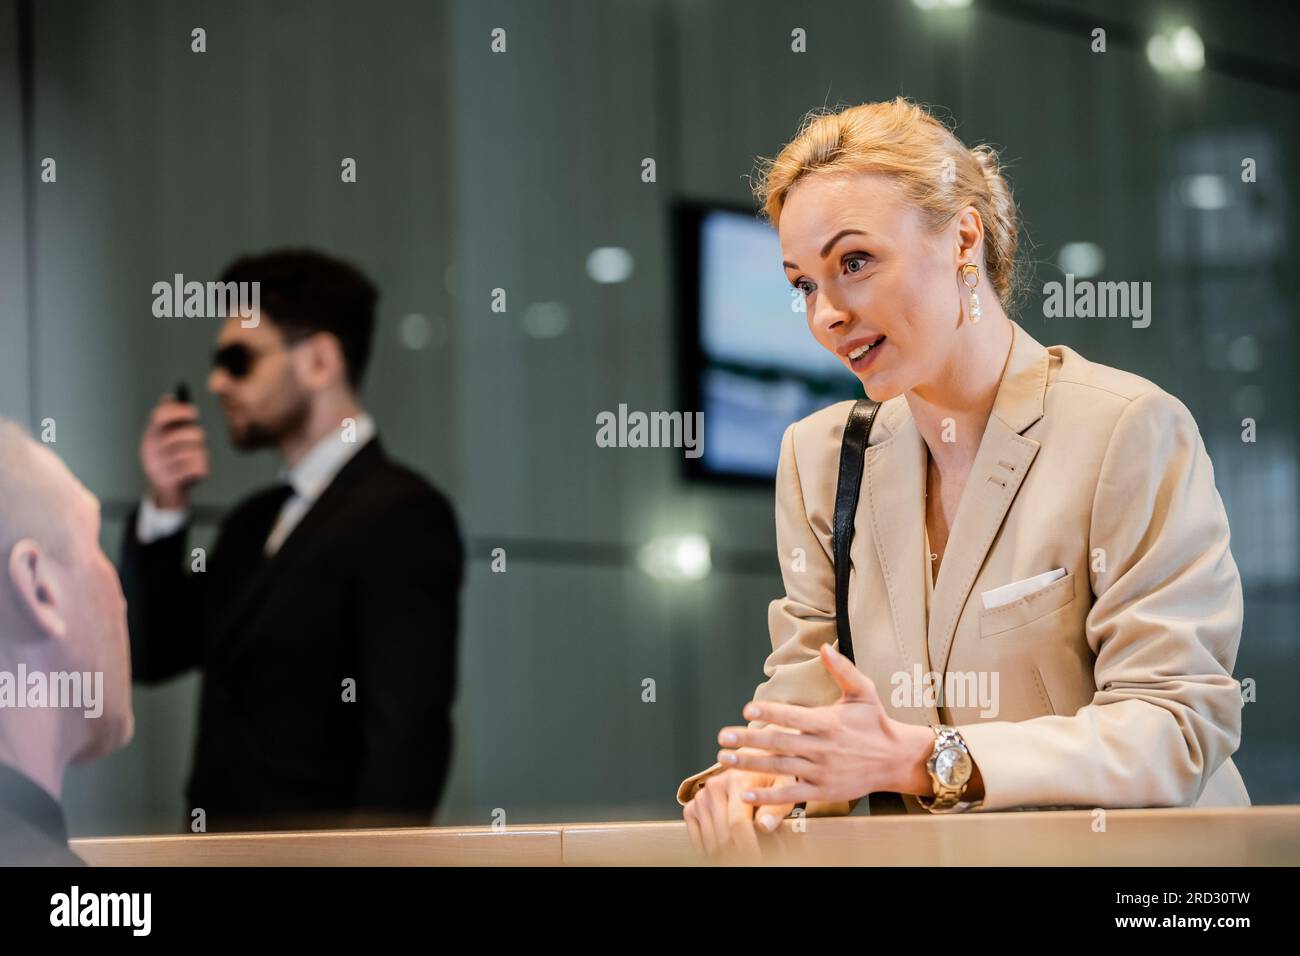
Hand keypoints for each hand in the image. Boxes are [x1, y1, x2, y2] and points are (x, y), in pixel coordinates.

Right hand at [139, 392, 208, 508]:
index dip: (180, 410)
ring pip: (194, 451)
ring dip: (201, 454)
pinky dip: (202, 467)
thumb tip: (170, 396)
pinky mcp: (170, 480)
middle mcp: (151, 448)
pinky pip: (196, 467)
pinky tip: (197, 469)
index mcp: (151, 434)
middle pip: (186, 434)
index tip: (194, 413)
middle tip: (199, 441)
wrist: (165, 491)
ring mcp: (159, 465)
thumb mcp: (165, 438)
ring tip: (196, 458)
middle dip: (198, 437)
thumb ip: (170, 419)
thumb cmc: (170, 459)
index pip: (161, 414)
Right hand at [682, 755, 796, 861]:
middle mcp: (714, 786)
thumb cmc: (770, 779)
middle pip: (723, 836)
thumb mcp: (782, 789)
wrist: (748, 764)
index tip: (760, 860)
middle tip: (753, 860)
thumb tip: (763, 826)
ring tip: (743, 853)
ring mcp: (700, 798)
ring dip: (726, 855)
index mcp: (736, 780)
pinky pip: (696, 840)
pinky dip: (710, 851)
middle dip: (739, 854)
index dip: (749, 847)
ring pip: (710, 842)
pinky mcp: (691, 807)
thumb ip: (775, 809)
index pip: (738, 823)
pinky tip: (726, 851)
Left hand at [716, 642, 934, 806]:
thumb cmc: (875, 722)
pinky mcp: (823, 791)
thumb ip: (843, 670)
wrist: (896, 760)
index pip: (794, 716)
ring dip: (750, 764)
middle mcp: (823, 748)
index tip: (747, 709)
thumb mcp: (864, 692)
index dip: (770, 713)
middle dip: (748, 740)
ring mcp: (822, 771)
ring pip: (781, 768)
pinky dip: (768, 796)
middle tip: (722, 738)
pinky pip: (791, 794)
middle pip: (780, 744)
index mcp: (829, 722)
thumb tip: (825, 647)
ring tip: (724, 760)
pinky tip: (744, 793)